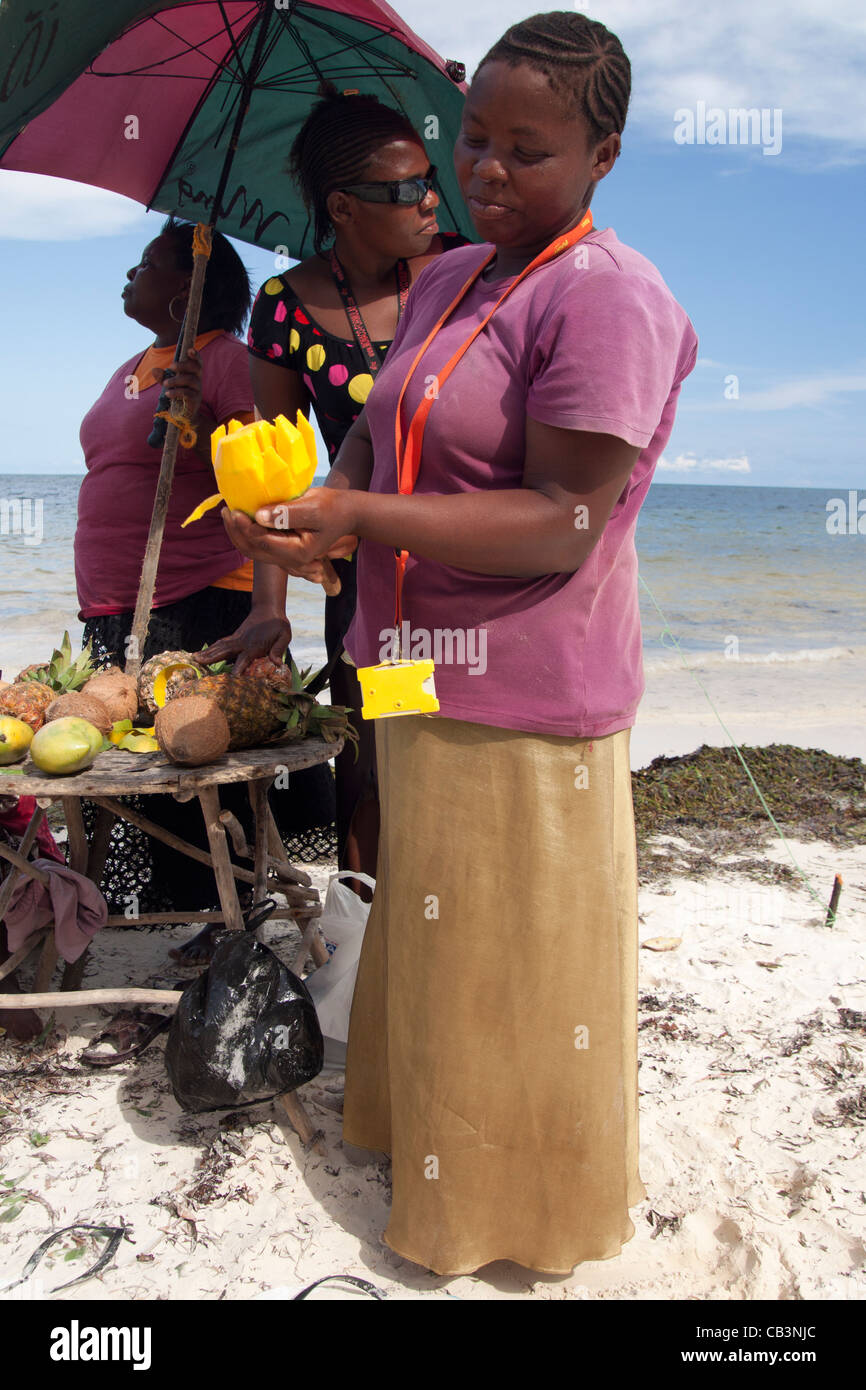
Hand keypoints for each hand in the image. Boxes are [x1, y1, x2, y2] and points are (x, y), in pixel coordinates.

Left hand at [156, 347, 209, 430]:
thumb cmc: (177, 395)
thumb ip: (163, 377)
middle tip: (170, 367)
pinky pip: (187, 393)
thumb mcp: (169, 384)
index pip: (198, 362)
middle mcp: (198, 380)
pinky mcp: (195, 400)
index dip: (195, 355)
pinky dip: (176, 392)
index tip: (189, 350)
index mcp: (193, 374)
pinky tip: (168, 394)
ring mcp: (198, 390)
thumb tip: (154, 370)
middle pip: (196, 368)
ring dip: (176, 380)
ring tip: (165, 384)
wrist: (183, 415)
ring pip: (191, 380)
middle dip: (183, 365)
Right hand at [193, 609, 291, 674]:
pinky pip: (222, 643)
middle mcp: (242, 642)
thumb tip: (277, 664)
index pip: (244, 660)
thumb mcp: (284, 636)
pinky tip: (204, 653)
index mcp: (254, 645)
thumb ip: (278, 649)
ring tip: (194, 658)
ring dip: (208, 652)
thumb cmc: (278, 625)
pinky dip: (212, 648)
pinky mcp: (236, 637)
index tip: (231, 679)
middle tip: (198, 662)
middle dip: (212, 658)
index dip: (238, 669)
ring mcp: (237, 639)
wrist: (269, 609)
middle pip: (225, 652)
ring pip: (220, 646)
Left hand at [222, 488, 358, 576]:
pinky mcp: (281, 545)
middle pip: (253, 550)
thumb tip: (259, 515)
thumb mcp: (313, 507)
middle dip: (236, 532)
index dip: (246, 527)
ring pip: (253, 549)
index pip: (264, 542)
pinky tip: (240, 515)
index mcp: (299, 552)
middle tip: (226, 511)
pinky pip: (258, 542)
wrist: (345, 513)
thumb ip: (287, 513)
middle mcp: (290, 558)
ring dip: (238, 533)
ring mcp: (285, 554)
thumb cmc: (333, 507)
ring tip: (228, 512)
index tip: (234, 510)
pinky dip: (247, 531)